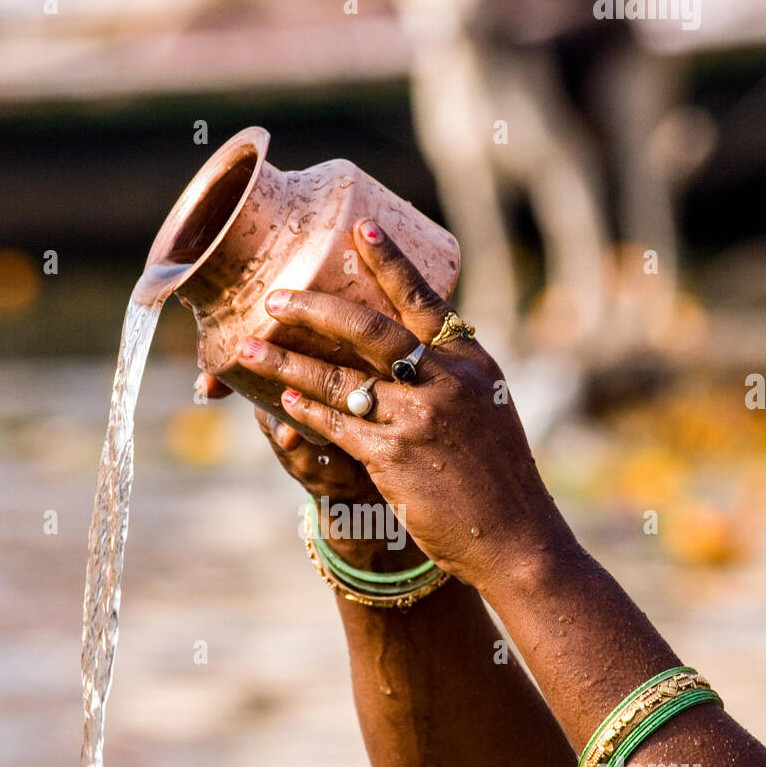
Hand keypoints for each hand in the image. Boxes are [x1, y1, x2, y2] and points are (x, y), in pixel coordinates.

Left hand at [233, 219, 566, 584]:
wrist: (514, 537)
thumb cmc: (499, 479)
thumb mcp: (487, 411)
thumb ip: (448, 379)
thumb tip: (407, 355)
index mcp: (471, 364)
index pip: (425, 300)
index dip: (391, 263)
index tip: (361, 229)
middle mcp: (445, 382)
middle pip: (369, 329)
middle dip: (316, 309)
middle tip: (276, 299)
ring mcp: (418, 418)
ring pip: (340, 379)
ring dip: (288, 363)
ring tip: (250, 350)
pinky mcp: (393, 458)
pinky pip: (337, 425)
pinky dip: (306, 410)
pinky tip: (281, 400)